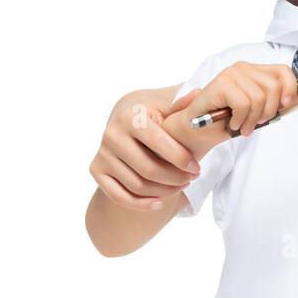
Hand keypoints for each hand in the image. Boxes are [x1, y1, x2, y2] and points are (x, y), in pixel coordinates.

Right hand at [91, 85, 201, 210]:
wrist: (126, 118)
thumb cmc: (154, 112)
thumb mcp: (167, 105)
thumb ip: (182, 104)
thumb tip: (200, 94)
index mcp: (131, 118)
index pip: (160, 145)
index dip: (182, 160)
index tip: (197, 167)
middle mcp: (112, 135)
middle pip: (149, 170)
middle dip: (175, 178)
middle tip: (192, 178)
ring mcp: (102, 154)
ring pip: (137, 185)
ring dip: (163, 191)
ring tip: (181, 186)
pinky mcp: (96, 169)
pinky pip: (118, 195)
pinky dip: (139, 204)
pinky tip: (159, 204)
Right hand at [191, 62, 297, 138]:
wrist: (197, 129)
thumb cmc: (226, 119)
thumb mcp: (257, 110)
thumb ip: (276, 101)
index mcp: (255, 71)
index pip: (283, 71)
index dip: (291, 87)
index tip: (286, 105)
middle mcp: (244, 68)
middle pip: (274, 87)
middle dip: (269, 112)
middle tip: (256, 123)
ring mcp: (231, 74)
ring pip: (259, 98)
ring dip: (252, 120)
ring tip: (242, 126)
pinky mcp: (221, 84)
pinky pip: (244, 103)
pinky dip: (240, 119)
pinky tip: (232, 122)